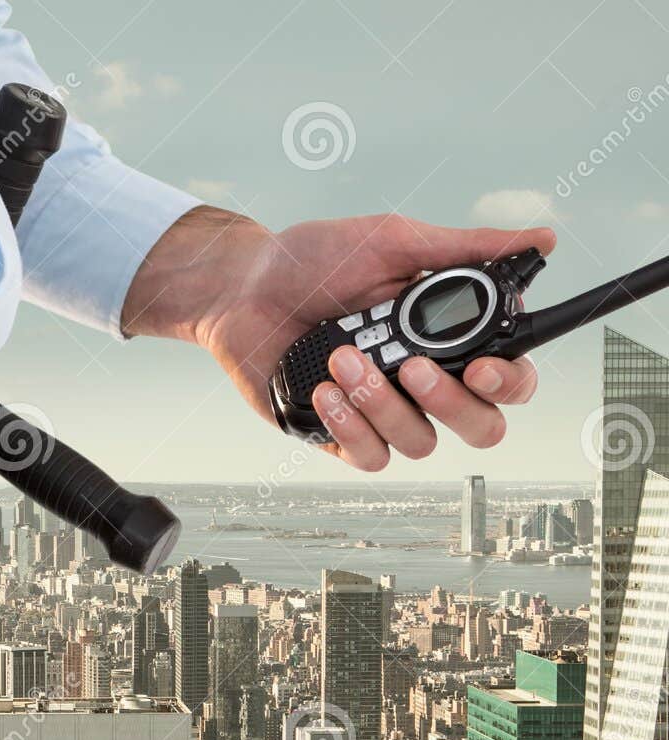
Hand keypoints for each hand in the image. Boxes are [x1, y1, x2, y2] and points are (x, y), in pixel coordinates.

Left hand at [123, 207, 555, 469]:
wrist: (241, 288)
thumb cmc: (313, 261)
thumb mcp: (392, 242)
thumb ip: (465, 249)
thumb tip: (542, 238)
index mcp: (449, 336)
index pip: (509, 378)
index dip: (509, 382)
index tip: (481, 364)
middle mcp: (423, 381)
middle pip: (480, 426)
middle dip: (453, 403)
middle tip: (412, 367)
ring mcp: (382, 411)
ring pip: (419, 442)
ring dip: (383, 404)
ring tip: (342, 359)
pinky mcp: (338, 433)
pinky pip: (369, 456)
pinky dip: (350, 426)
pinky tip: (323, 391)